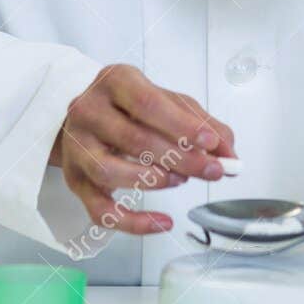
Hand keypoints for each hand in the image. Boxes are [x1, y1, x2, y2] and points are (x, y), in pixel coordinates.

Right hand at [49, 64, 234, 235]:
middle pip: (133, 139)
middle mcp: (89, 111)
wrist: (88, 115)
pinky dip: (133, 222)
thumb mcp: (168, 102)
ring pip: (109, 172)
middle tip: (211, 170)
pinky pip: (100, 211)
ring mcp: (77, 147)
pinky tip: (162, 222)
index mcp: (115, 81)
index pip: (147, 104)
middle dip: (180, 158)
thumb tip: (229, 153)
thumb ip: (201, 123)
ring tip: (180, 179)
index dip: (181, 125)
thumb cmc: (132, 106)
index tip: (211, 142)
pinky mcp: (74, 180)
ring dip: (152, 180)